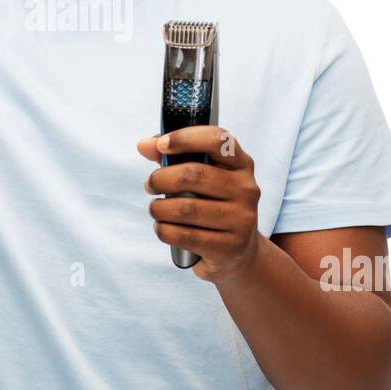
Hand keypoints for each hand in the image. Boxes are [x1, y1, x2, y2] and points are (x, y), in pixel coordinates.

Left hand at [136, 127, 261, 284]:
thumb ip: (172, 156)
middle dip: (161, 179)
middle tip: (150, 185)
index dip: (186, 138)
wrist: (238, 251)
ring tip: (155, 209)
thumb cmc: (212, 204)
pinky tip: (162, 227)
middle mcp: (246, 188)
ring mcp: (241, 219)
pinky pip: (185, 236)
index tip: (161, 145)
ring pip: (185, 208)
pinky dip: (164, 230)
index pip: (218, 140)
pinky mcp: (230, 246)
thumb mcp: (200, 176)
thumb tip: (144, 145)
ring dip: (159, 208)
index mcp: (241, 164)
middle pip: (194, 175)